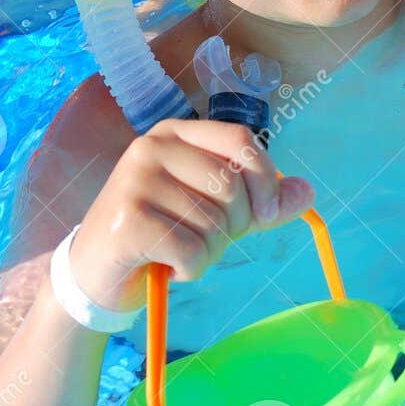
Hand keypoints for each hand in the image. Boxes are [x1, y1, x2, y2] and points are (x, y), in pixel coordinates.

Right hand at [66, 119, 314, 311]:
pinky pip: (192, 250)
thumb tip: (308, 193)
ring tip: (180, 252)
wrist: (96, 272)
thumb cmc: (159, 234)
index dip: (265, 180)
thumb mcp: (214, 211)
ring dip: (209, 252)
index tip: (267, 215)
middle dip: (233, 226)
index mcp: (175, 133)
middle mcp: (151, 147)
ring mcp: (135, 181)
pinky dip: (191, 269)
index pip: (241, 140)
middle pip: (232, 185)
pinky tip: (168, 267)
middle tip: (204, 239)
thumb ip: (259, 201)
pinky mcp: (127, 221)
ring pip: (213, 223)